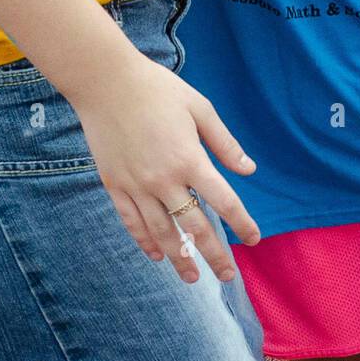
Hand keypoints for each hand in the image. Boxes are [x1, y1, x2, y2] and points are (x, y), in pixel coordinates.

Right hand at [72, 48, 260, 283]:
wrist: (106, 82)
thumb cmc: (158, 90)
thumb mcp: (200, 109)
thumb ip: (224, 143)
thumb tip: (248, 169)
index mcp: (190, 159)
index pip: (224, 202)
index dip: (242, 224)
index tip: (253, 240)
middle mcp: (164, 179)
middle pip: (194, 227)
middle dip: (213, 255)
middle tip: (227, 276)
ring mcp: (136, 185)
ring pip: (161, 232)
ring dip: (179, 258)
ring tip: (191, 278)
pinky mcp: (115, 184)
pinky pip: (132, 222)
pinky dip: (145, 242)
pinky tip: (157, 255)